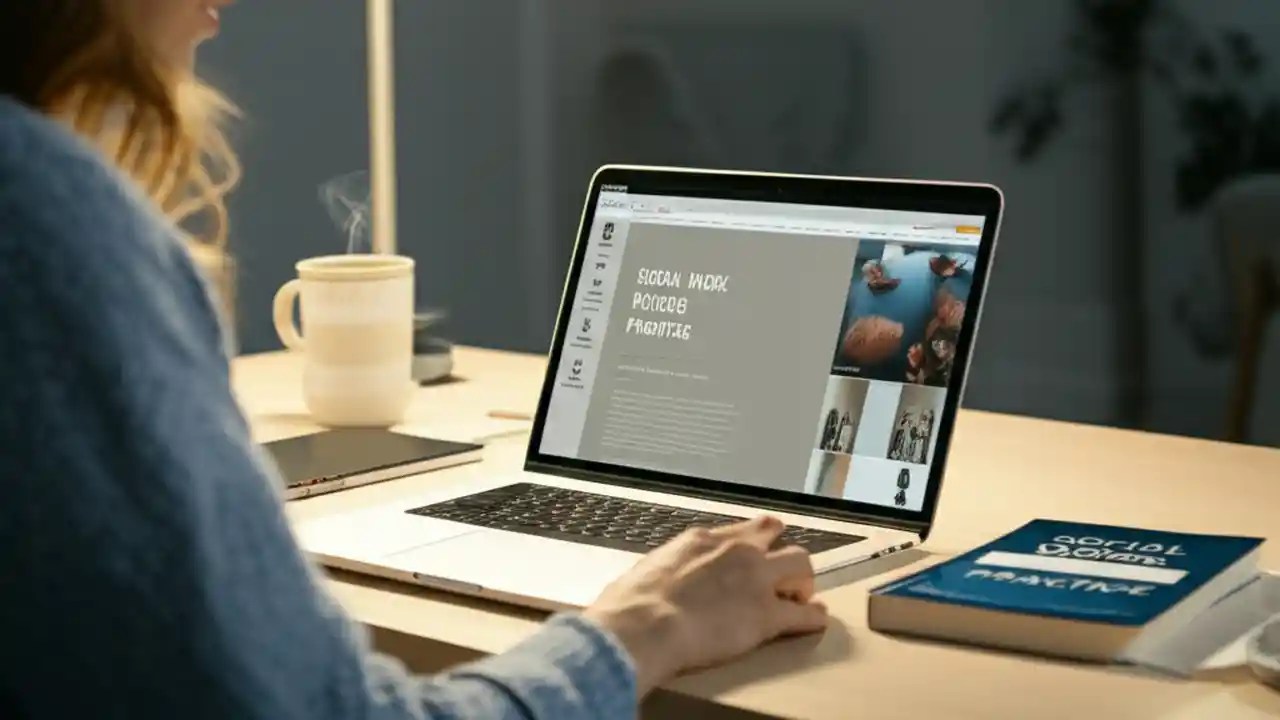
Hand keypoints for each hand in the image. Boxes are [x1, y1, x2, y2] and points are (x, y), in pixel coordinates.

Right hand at [582, 516, 826, 694]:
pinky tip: (815, 619)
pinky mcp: (767, 614)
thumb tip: (656, 582)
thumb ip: (665, 570)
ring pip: (800, 564)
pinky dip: (813, 617)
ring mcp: (756, 580)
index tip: (754, 547)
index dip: (751, 540)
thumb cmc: (632, 604)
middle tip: (781, 572)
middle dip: (780, 552)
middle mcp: (736, 552)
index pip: (740, 529)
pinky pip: (805, 613)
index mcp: (702, 540)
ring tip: (800, 595)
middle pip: (776, 536)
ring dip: (801, 580)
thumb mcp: (647, 570)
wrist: (644, 623)